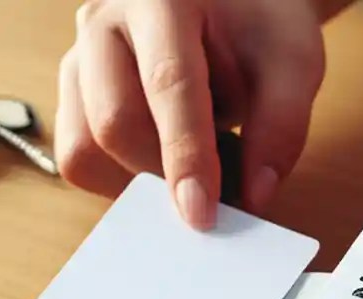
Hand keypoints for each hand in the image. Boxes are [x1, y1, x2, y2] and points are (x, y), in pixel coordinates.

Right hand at [55, 0, 334, 228]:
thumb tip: (253, 197)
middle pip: (114, 122)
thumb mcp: (292, 61)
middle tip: (212, 192)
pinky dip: (120, 179)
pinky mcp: (70, 93)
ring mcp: (77, 58)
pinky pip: (79, 158)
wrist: (225, 4)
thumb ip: (281, 126)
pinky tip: (160, 159)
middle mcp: (103, 22)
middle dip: (163, 175)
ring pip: (84, 149)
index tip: (201, 213)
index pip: (168, 84)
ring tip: (187, 163)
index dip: (186, 155)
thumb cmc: (255, 25)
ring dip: (139, 179)